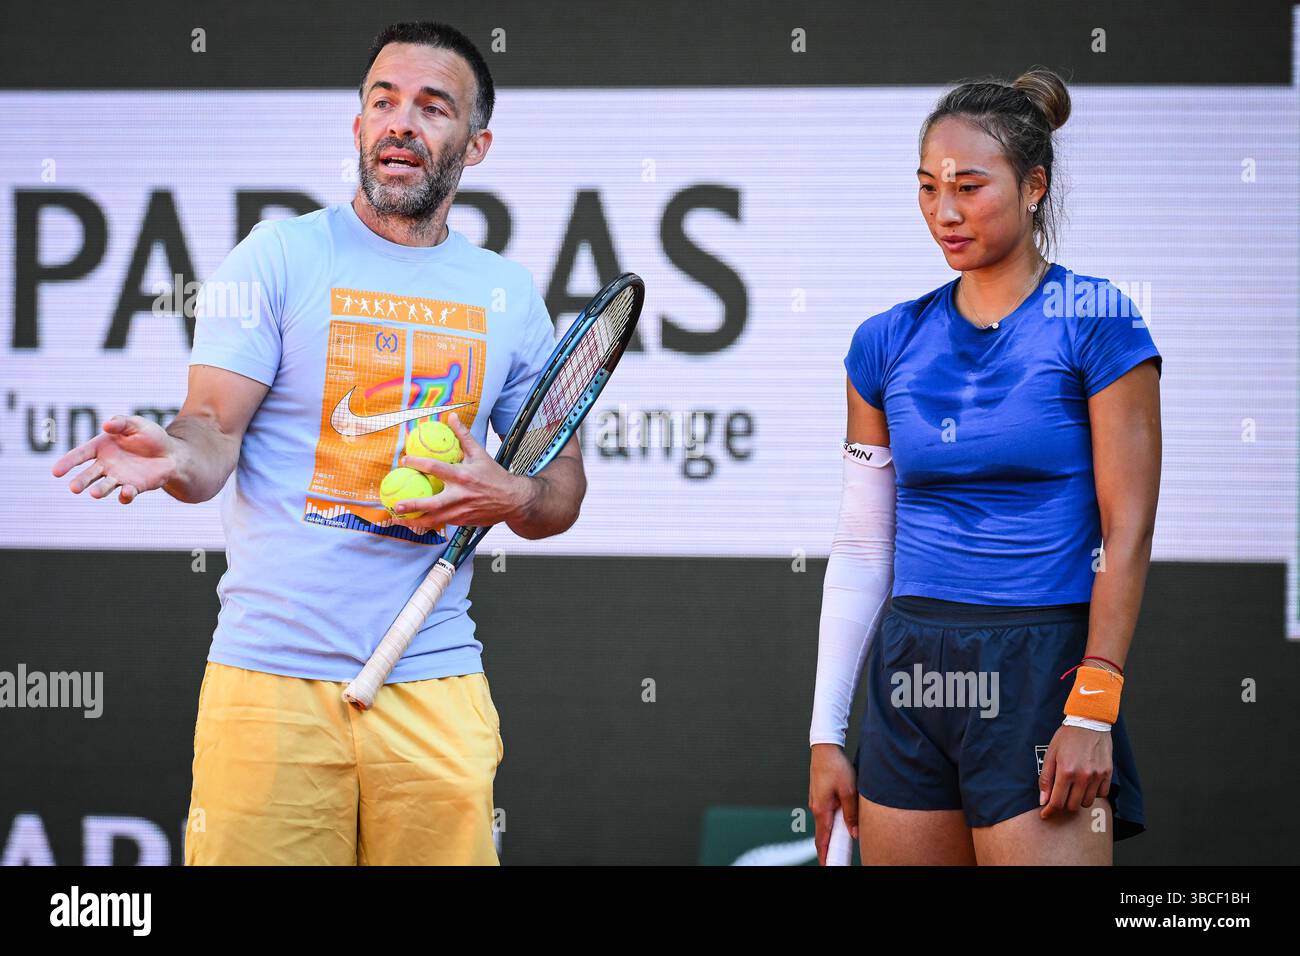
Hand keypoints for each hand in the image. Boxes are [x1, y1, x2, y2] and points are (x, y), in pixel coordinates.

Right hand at [51, 415, 176, 504]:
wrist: (171, 452)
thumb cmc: (150, 436)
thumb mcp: (136, 424)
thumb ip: (121, 423)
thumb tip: (106, 425)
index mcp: (101, 447)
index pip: (79, 455)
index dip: (67, 463)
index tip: (56, 472)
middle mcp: (106, 465)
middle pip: (88, 475)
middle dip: (80, 481)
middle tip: (73, 488)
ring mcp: (119, 478)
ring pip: (104, 486)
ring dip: (99, 490)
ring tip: (94, 493)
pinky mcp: (134, 487)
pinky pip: (127, 494)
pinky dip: (125, 495)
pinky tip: (126, 491)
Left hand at [392, 413, 536, 534]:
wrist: (513, 500)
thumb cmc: (495, 476)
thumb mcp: (480, 454)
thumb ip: (463, 436)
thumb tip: (452, 417)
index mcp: (463, 476)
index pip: (436, 468)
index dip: (418, 463)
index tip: (404, 461)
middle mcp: (461, 495)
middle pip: (432, 503)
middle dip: (413, 504)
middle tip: (396, 504)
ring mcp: (461, 511)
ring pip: (434, 519)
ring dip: (413, 521)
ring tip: (396, 519)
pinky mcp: (462, 521)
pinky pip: (441, 524)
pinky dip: (426, 524)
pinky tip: (413, 523)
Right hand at [809, 742, 859, 865]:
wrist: (825, 748)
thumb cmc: (836, 766)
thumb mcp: (850, 791)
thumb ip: (851, 814)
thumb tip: (853, 833)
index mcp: (822, 809)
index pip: (822, 840)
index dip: (825, 855)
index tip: (829, 865)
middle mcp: (816, 808)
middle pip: (823, 834)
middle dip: (830, 848)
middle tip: (839, 858)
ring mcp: (816, 801)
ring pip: (826, 823)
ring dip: (833, 834)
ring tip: (845, 842)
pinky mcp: (820, 795)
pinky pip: (826, 814)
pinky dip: (833, 822)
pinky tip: (843, 821)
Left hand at [1038, 724, 1112, 819]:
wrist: (1089, 723)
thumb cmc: (1067, 737)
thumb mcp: (1050, 755)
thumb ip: (1046, 779)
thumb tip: (1043, 800)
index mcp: (1066, 771)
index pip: (1057, 802)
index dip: (1049, 811)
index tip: (1045, 814)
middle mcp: (1083, 776)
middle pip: (1072, 806)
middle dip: (1063, 805)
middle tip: (1059, 797)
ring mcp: (1097, 776)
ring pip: (1087, 803)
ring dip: (1078, 800)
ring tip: (1073, 788)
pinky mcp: (1107, 774)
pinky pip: (1101, 795)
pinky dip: (1093, 794)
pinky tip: (1086, 784)